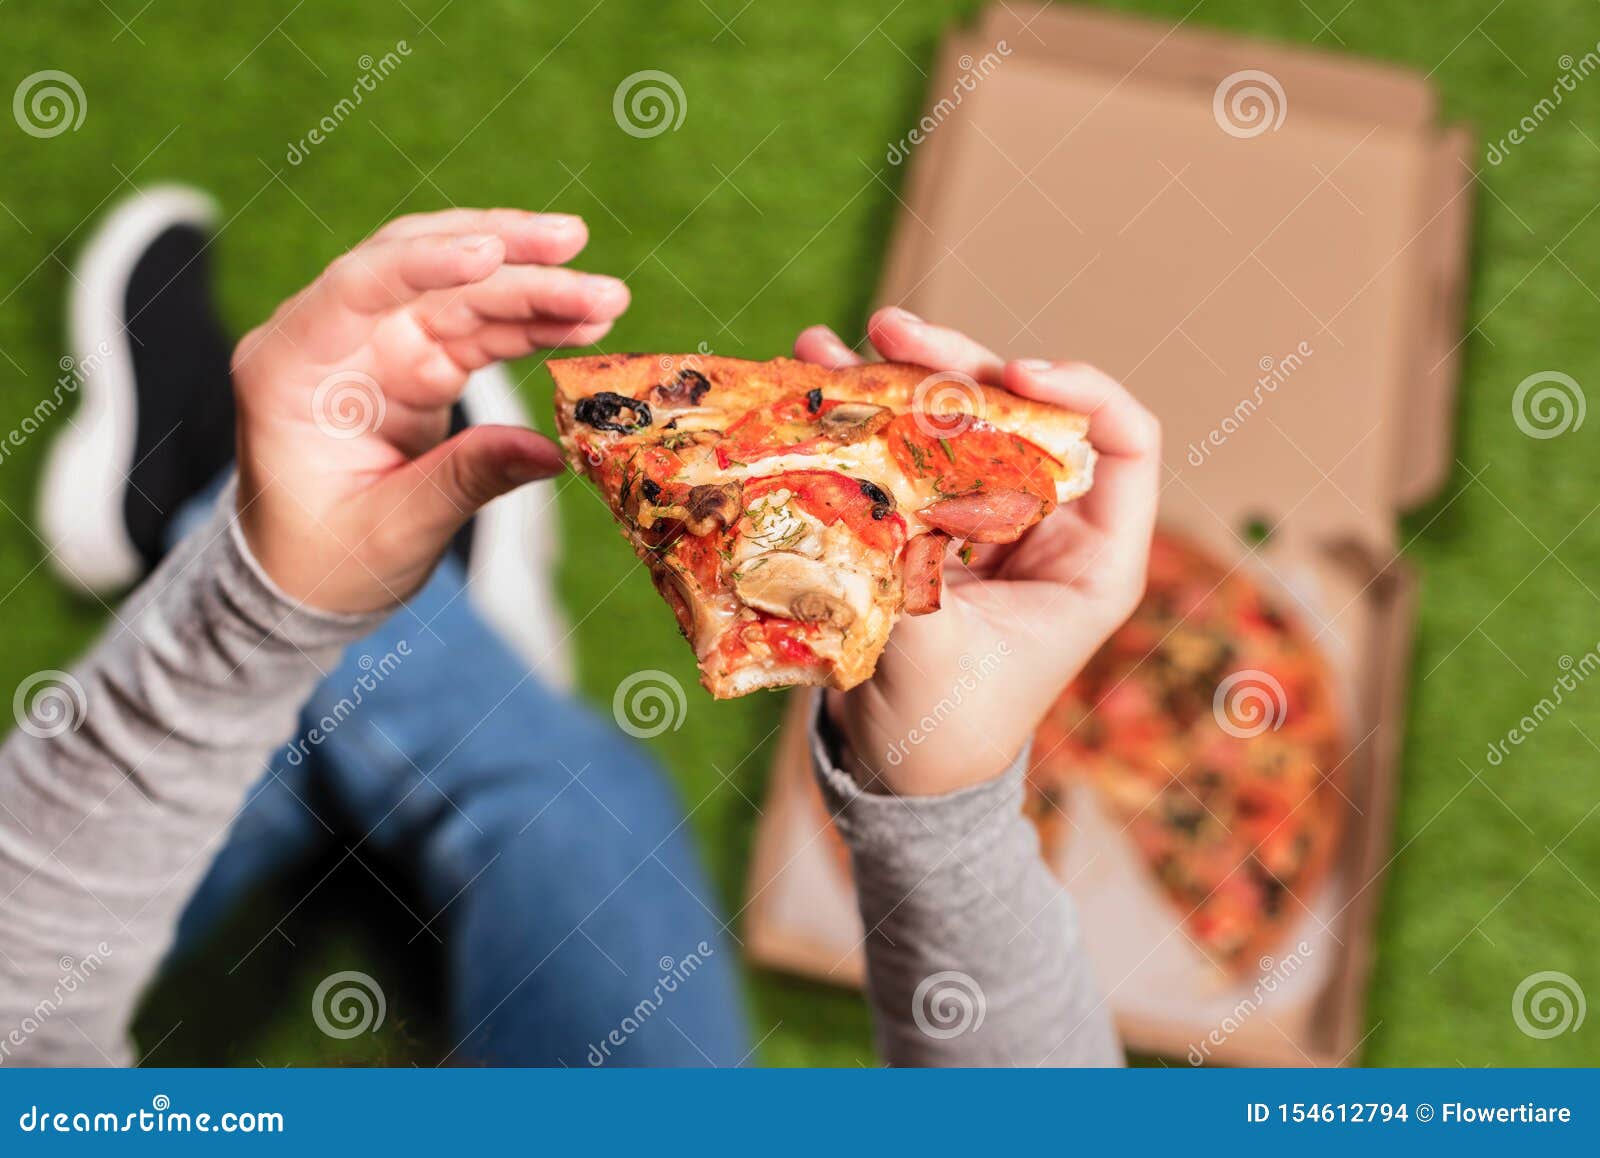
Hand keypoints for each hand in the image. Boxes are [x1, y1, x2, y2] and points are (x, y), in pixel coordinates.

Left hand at [232, 209, 629, 612]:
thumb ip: (466, 480)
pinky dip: (532, 323)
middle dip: (505, 255)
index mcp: (290, 366)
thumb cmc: (325, 559)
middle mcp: (333, 337)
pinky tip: (582, 321)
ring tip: (604, 291)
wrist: (310, 578)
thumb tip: (552, 451)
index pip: (357, 287)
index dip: (425, 262)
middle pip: (421, 270)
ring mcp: (378, 343)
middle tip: (577, 248)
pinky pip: (482, 327)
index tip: (492, 252)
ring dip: (533, 283)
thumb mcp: (392, 529)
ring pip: (461, 289)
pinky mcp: (418, 360)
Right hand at [794, 308, 1159, 795]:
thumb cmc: (941, 734)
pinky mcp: (933, 525)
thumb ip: (910, 579)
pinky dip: (867, 416)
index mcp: (1094, 559)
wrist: (896, 772)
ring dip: (902, 376)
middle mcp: (1050, 526)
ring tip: (838, 342)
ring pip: (961, 419)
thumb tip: (873, 497)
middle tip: (892, 332)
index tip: (1009, 371)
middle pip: (1024, 412)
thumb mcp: (933, 659)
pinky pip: (908, 452)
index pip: (1122, 440)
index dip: (1078, 388)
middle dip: (958, 363)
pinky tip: (816, 377)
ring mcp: (989, 521)